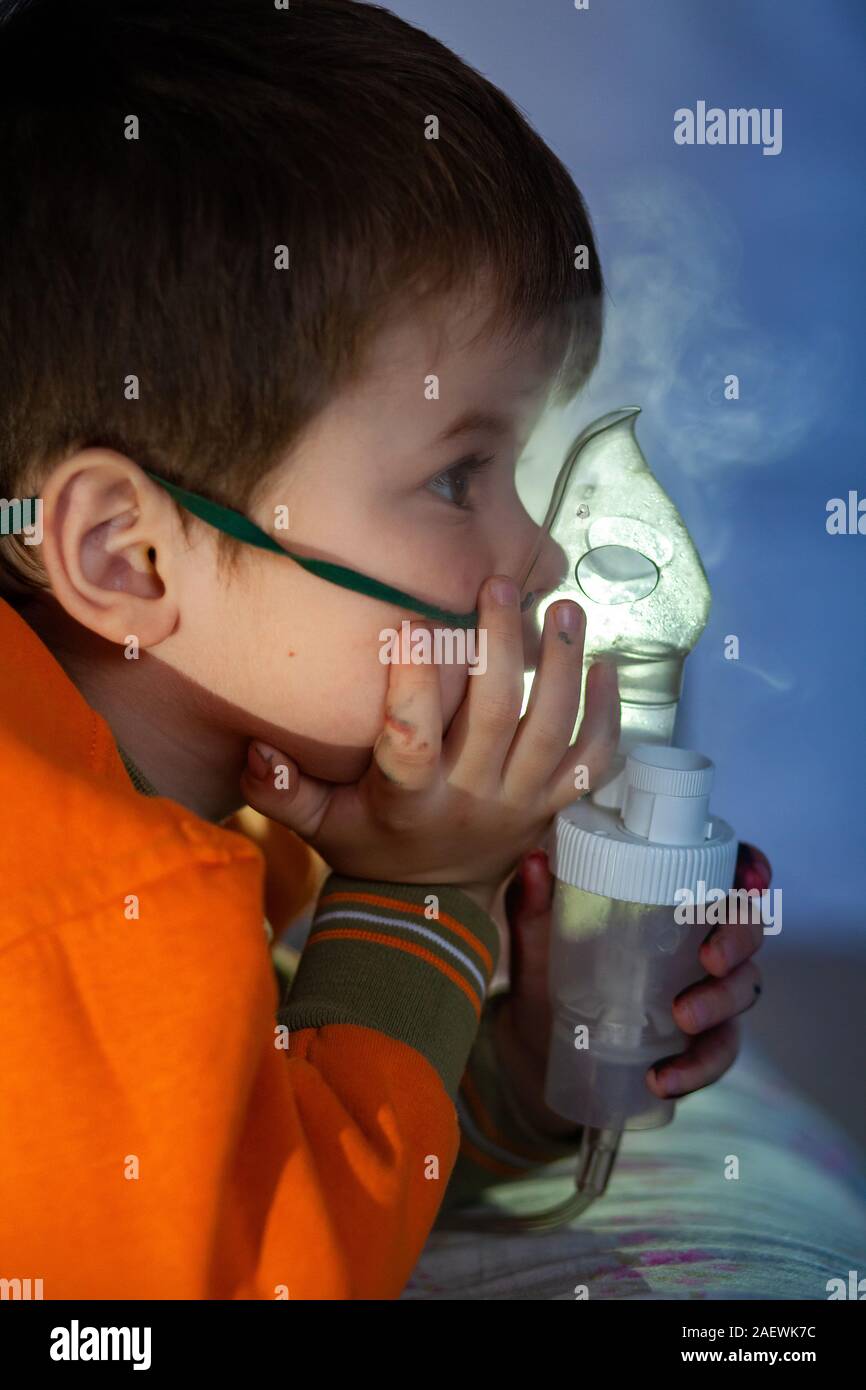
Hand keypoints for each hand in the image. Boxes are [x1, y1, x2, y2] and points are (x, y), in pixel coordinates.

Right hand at [238, 577, 619, 912]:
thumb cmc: (372, 847)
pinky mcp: (552, 803)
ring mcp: (521, 801)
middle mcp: (473, 798)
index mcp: (410, 801)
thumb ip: (285, 790)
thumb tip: (254, 748)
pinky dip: (607, 715)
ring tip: (565, 609)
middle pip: (493, 720)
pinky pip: (593, 760)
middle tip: (498, 587)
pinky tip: (607, 665)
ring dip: (562, 668)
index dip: (412, 690)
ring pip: (552, 732)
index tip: (412, 628)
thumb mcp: (322, 826)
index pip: (409, 747)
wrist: (435, 907)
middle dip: (498, 649)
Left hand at [492, 842, 771, 1136]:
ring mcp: (707, 991)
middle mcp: (700, 939)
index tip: (749, 882)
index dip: (751, 869)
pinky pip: (718, 1053)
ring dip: (719, 1004)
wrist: (538, 1042)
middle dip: (738, 940)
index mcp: (672, 898)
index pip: (727, 872)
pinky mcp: (700, 1041)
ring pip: (744, 989)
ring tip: (682, 1019)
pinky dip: (698, 1067)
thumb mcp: (538, 934)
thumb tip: (533, 863)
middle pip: (747, 928)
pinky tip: (664, 1077)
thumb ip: (535, 901)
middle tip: (709, 960)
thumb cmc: (552, 968)